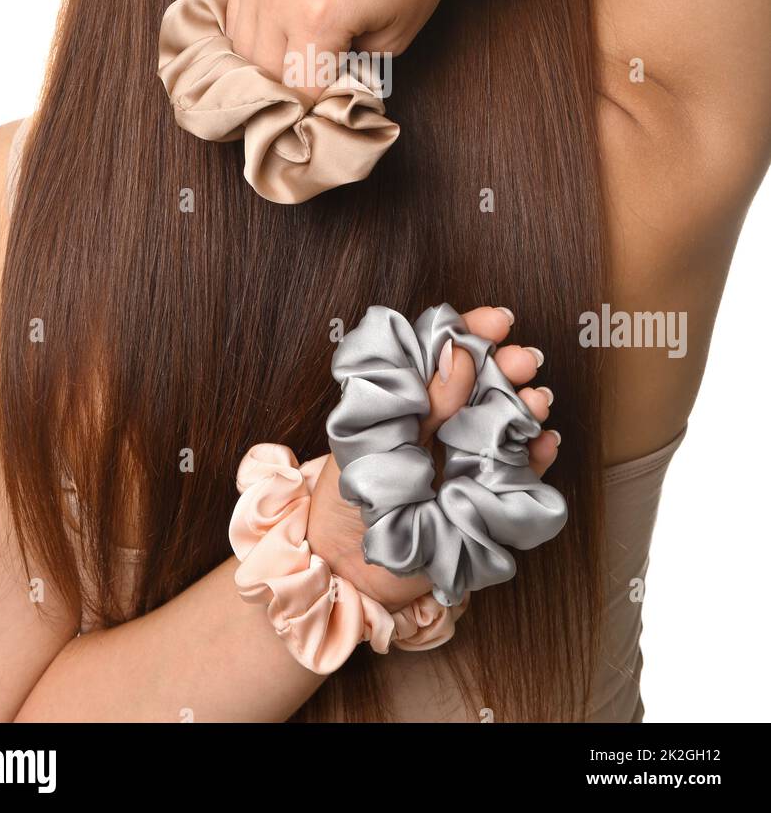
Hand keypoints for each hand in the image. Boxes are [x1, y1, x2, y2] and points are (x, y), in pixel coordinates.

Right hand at [225, 0, 460, 96]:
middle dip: (286, 93)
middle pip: (262, 73)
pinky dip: (251, 33)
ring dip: (262, 66)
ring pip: (239, 46)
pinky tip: (274, 41)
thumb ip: (353, 72)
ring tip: (289, 73)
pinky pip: (236, 11)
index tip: (322, 120)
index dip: (313, 113)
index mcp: (318, 16)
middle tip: (308, 100)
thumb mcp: (397, 36)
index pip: (298, 92)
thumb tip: (325, 93)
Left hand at [305, 306, 559, 609]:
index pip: (444, 354)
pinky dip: (537, 457)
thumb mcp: (377, 440)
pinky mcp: (484, 497)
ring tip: (537, 400)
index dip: (472, 333)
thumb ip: (421, 400)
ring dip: (526, 407)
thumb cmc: (348, 498)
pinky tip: (546, 443)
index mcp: (409, 400)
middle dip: (507, 366)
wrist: (346, 571)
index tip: (498, 321)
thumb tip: (458, 353)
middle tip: (524, 360)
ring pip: (506, 423)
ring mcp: (465, 458)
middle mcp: (442, 424)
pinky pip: (520, 472)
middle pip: (483, 384)